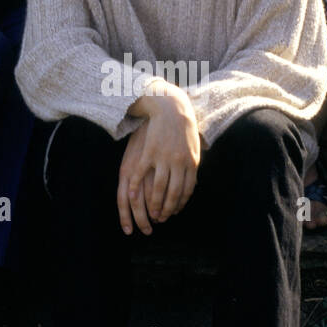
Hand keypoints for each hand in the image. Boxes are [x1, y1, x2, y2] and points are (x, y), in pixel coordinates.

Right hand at [117, 87, 200, 234]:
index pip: (186, 191)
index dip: (179, 204)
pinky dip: (136, 187)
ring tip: (150, 213)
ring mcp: (163, 158)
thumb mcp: (193, 147)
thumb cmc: (183, 128)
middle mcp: (178, 163)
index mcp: (191, 162)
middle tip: (161, 219)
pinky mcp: (149, 152)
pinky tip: (133, 196)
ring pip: (158, 188)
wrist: (171, 107)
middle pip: (173, 193)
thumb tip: (191, 186)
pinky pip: (141, 174)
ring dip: (154, 204)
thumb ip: (191, 166)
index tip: (174, 212)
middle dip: (167, 209)